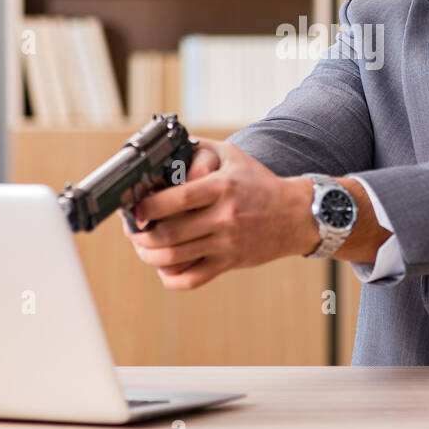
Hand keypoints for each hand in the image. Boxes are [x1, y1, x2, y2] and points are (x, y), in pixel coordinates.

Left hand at [121, 139, 318, 289]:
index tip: (136, 207)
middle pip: (170, 233)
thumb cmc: (259, 183)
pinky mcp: (229, 263)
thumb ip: (200, 149)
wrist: (296, 214)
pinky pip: (193, 279)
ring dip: (150, 255)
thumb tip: (167, 150)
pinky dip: (172, 278)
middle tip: (133, 229)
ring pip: (176, 258)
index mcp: (221, 188)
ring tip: (143, 247)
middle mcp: (224, 217)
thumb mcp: (233, 155)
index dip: (148, 206)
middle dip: (141, 234)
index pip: (177, 199)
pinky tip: (165, 267)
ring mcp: (226, 243)